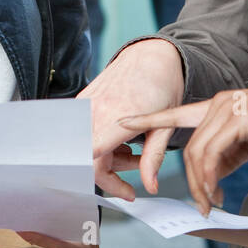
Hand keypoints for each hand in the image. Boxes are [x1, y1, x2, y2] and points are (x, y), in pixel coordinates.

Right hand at [77, 38, 185, 199]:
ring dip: (109, 157)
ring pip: (86, 146)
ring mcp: (86, 104)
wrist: (153, 55)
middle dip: (114, 172)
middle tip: (138, 168)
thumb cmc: (163, 86)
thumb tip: (151, 186)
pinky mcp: (83, 100)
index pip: (93, 160)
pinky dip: (101, 142)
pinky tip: (121, 138)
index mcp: (116, 118)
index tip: (128, 192)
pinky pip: (84, 131)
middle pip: (90, 159)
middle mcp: (95, 110)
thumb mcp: (165, 126)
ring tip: (134, 150)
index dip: (107, 182)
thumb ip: (153, 158)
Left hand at [120, 87, 247, 215]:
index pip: (173, 113)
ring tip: (211, 201)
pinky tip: (216, 189)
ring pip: (198, 153)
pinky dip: (210, 176)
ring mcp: (226, 109)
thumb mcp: (240, 147)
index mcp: (213, 107)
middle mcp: (216, 104)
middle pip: (188, 148)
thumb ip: (220, 158)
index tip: (121, 121)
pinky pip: (213, 153)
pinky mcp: (237, 118)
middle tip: (201, 204)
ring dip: (201, 184)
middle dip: (190, 181)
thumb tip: (207, 183)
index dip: (147, 119)